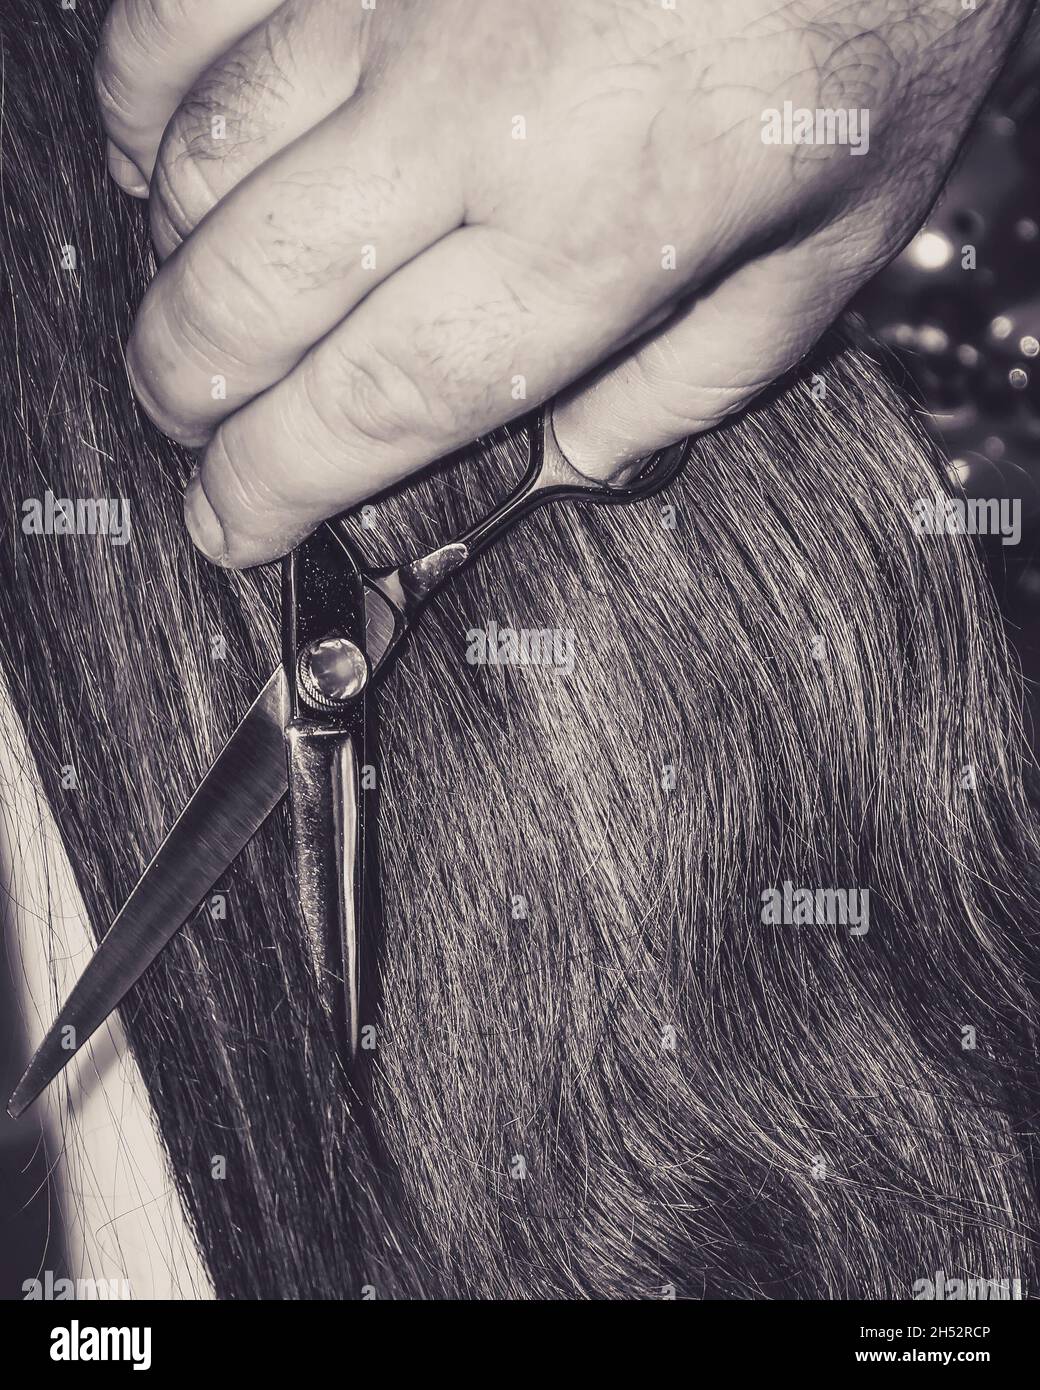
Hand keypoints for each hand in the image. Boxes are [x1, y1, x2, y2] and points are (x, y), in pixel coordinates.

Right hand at [98, 0, 1031, 566]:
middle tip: (193, 432)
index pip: (384, 399)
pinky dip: (150, 100)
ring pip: (204, 156)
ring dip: (170, 265)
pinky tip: (170, 154)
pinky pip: (182, 8)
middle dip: (191, 394)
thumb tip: (548, 467)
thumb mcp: (820, 256)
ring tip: (192, 317)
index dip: (279, 485)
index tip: (231, 527)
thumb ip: (675, 385)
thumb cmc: (861, 39)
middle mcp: (476, 112)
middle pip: (257, 294)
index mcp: (597, 228)